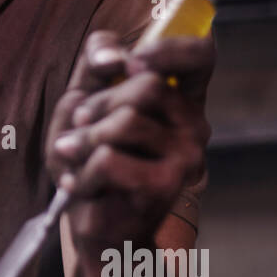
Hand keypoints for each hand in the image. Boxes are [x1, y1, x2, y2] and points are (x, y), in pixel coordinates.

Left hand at [45, 29, 214, 251]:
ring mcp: (187, 156)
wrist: (97, 229)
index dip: (168, 48)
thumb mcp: (83, 103)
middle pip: (147, 84)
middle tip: (79, 128)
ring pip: (126, 121)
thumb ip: (95, 67)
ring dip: (84, 140)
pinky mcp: (166, 186)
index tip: (127, 62)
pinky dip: (82, 173)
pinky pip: (110, 160)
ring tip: (74, 158)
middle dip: (97, 103)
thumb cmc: (90, 161)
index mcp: (180, 100)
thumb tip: (113, 56)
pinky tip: (80, 187)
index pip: (201, 55)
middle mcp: (194, 124)